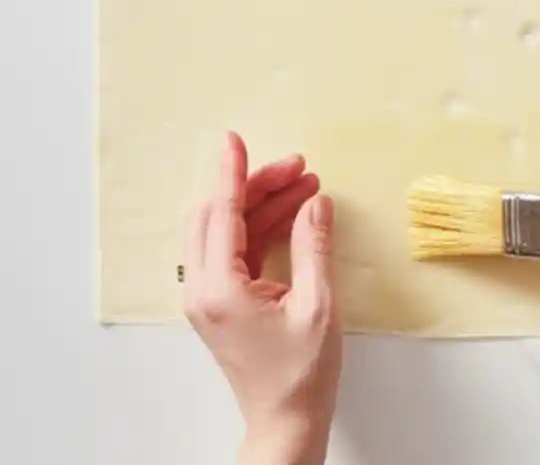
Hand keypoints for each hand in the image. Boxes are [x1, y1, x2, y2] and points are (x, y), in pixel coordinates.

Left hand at [183, 132, 341, 464]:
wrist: (286, 419)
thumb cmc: (302, 373)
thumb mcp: (318, 304)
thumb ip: (314, 247)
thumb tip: (315, 204)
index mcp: (220, 289)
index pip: (222, 214)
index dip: (232, 173)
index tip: (234, 140)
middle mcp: (202, 290)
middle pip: (219, 217)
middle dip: (256, 185)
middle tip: (297, 167)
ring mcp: (208, 298)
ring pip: (225, 232)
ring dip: (261, 206)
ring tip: (305, 187)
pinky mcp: (220, 304)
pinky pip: (233, 252)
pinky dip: (259, 229)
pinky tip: (291, 217)